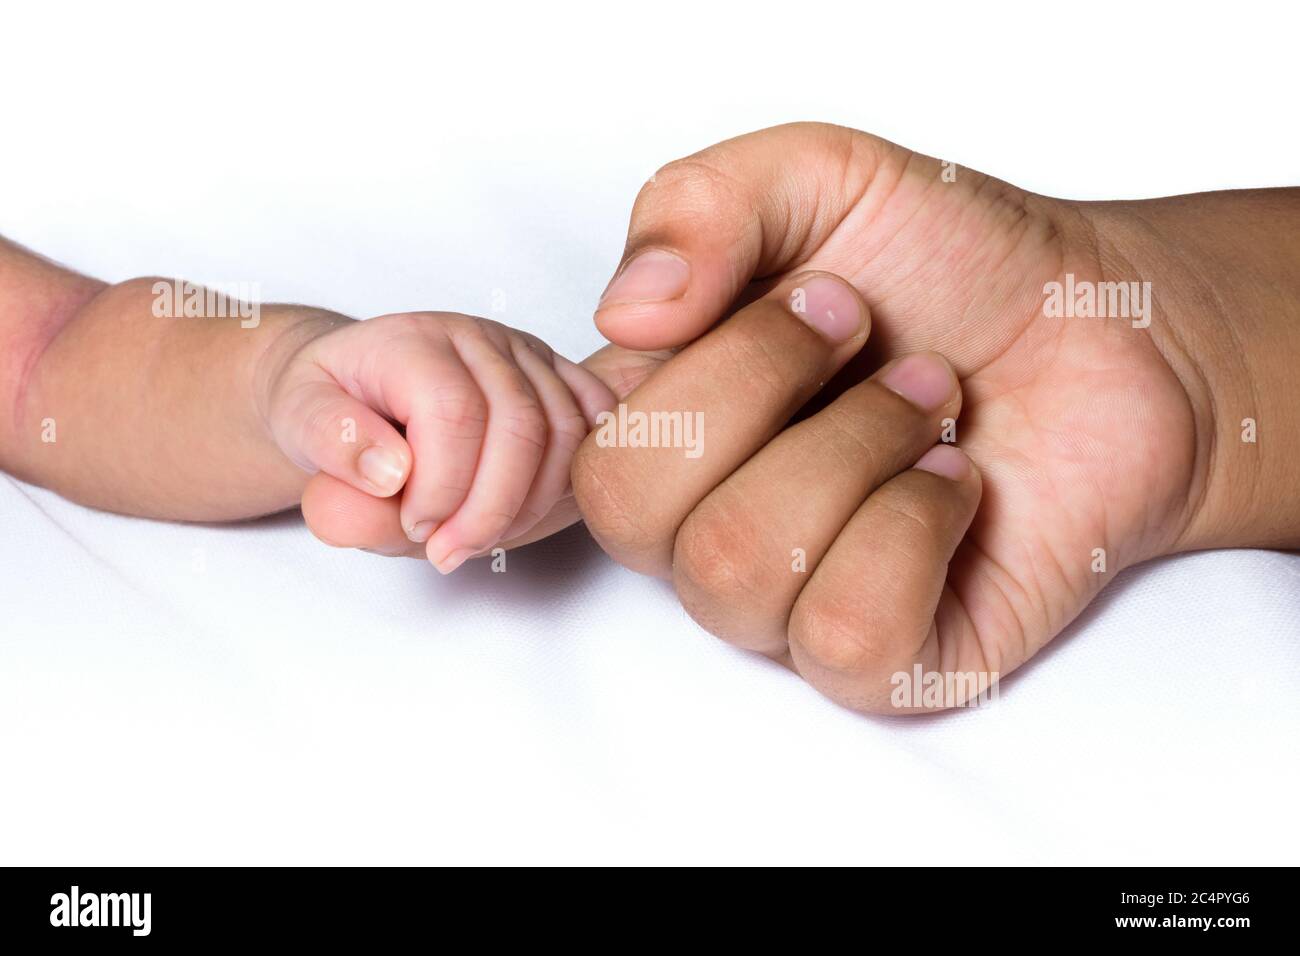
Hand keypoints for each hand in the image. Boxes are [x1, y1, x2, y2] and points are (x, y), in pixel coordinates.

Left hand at [262, 311, 633, 570]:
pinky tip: (526, 511)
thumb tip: (390, 472)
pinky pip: (597, 426)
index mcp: (413, 340)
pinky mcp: (559, 377)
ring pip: (567, 433)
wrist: (354, 385)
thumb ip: (329, 450)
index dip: (441, 487)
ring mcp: (527, 354)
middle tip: (447, 550)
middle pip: (522, 425)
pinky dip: (573, 480)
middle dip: (489, 510)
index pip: (455, 412)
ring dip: (530, 507)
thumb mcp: (298, 425)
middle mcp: (478, 337)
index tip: (413, 526)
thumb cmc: (331, 406)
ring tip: (479, 536)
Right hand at [574, 122, 1299, 711]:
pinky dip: (914, 531)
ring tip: (930, 403)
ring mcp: (784, 603)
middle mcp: (702, 523)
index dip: (694, 366)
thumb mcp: (821, 178)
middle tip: (869, 335)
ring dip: (858, 451)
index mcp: (664, 422)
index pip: (577, 448)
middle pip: (632, 512)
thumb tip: (629, 310)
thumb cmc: (955, 266)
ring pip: (736, 570)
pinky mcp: (880, 662)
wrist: (1102, 334)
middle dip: (769, 388)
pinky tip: (954, 486)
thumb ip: (701, 206)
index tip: (813, 287)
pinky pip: (842, 633)